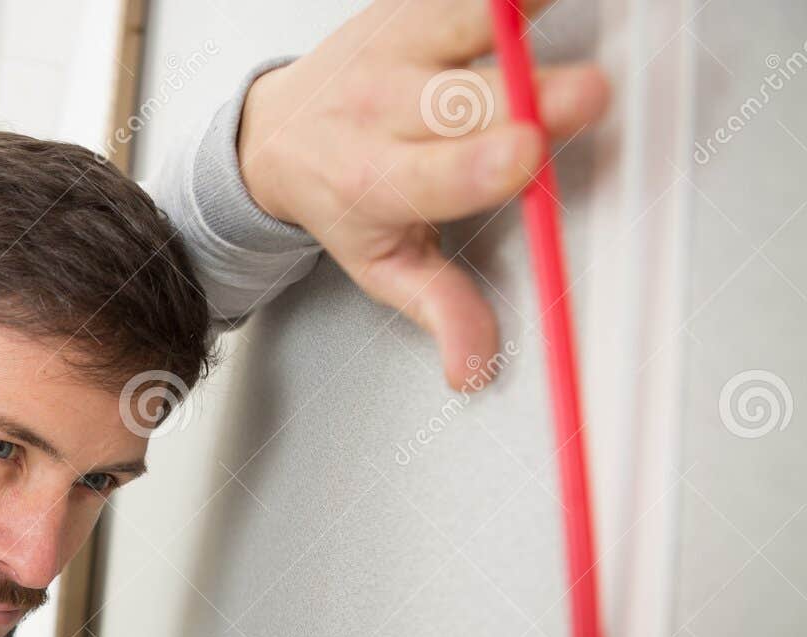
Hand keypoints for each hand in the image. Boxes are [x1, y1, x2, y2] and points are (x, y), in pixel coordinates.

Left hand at [237, 0, 609, 387]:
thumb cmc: (345, 196)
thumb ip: (439, 310)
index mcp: (377, 181)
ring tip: (550, 27)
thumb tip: (476, 369)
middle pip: (462, 101)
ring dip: (515, 25)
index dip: (481, 165)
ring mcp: (398, 47)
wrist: (280, 129)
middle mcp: (383, 109)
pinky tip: (534, 4)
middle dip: (526, 97)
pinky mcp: (414, 3)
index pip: (433, 176)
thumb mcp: (384, 265)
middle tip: (588, 95)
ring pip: (465, 24)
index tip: (527, 156)